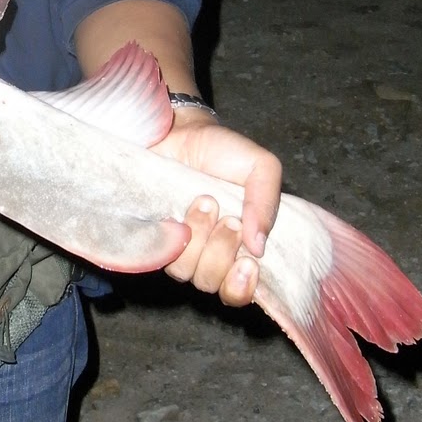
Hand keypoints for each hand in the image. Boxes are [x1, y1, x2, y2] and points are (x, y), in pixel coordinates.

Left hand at [155, 114, 281, 306]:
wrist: (179, 130)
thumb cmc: (222, 150)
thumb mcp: (260, 167)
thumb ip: (267, 203)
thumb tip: (259, 247)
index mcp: (242, 246)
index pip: (242, 290)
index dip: (243, 287)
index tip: (248, 263)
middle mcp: (211, 253)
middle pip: (215, 284)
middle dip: (222, 253)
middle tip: (227, 218)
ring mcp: (181, 247)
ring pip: (188, 272)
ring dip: (199, 239)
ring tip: (203, 202)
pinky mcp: (154, 237)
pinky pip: (160, 256)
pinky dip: (171, 239)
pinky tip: (177, 214)